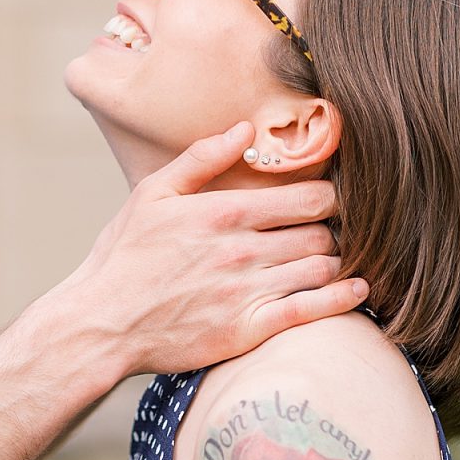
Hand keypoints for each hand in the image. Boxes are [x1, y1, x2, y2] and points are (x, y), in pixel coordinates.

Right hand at [67, 122, 368, 374]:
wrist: (101, 323)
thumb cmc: (124, 257)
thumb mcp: (153, 194)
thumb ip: (201, 158)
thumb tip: (245, 129)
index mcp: (224, 212)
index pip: (308, 196)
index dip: (329, 196)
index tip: (327, 201)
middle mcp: (241, 250)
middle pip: (321, 232)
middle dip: (333, 230)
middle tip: (332, 233)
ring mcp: (246, 292)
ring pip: (321, 268)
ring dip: (335, 263)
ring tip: (333, 259)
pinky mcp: (247, 330)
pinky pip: (310, 311)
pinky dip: (342, 299)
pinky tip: (358, 291)